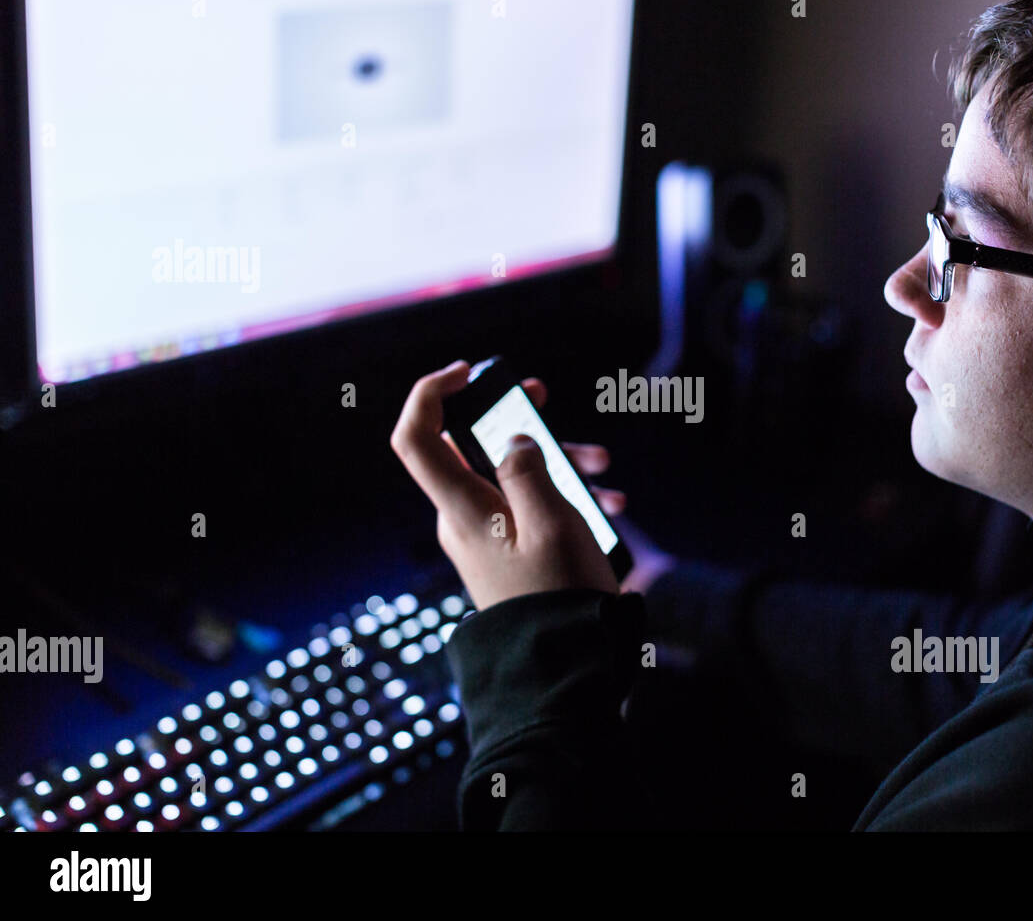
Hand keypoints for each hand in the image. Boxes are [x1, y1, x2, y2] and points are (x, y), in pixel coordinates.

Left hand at [390, 361, 619, 609]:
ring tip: (601, 464)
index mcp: (461, 508)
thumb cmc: (560, 597)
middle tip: (543, 394)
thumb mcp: (553, 521)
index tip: (469, 371)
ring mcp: (488, 537)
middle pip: (473, 447)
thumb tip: (513, 440)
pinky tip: (607, 505)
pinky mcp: (512, 553)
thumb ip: (529, 467)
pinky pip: (530, 507)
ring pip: (512, 475)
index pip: (415, 437)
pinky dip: (564, 495)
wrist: (565, 671)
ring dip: (555, 459)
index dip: (431, 393)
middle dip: (512, 417)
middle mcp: (465, 519)